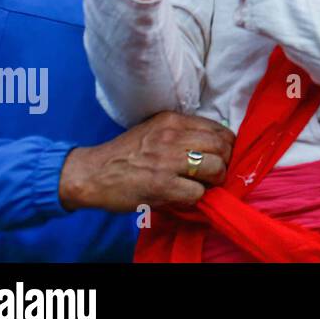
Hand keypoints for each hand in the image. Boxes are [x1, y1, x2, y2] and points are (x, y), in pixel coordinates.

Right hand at [58, 111, 235, 212]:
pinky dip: (196, 197)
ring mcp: (168, 161)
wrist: (92, 173)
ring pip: (215, 167)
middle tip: (216, 173)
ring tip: (204, 185)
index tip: (222, 155)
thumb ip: (182, 132)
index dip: (226, 145)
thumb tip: (214, 144)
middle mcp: (173, 136)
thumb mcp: (155, 130)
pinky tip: (184, 196)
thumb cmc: (125, 153)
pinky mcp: (162, 185)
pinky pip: (197, 192)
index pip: (218, 128)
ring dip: (214, 180)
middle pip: (222, 146)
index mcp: (173, 120)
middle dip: (225, 162)